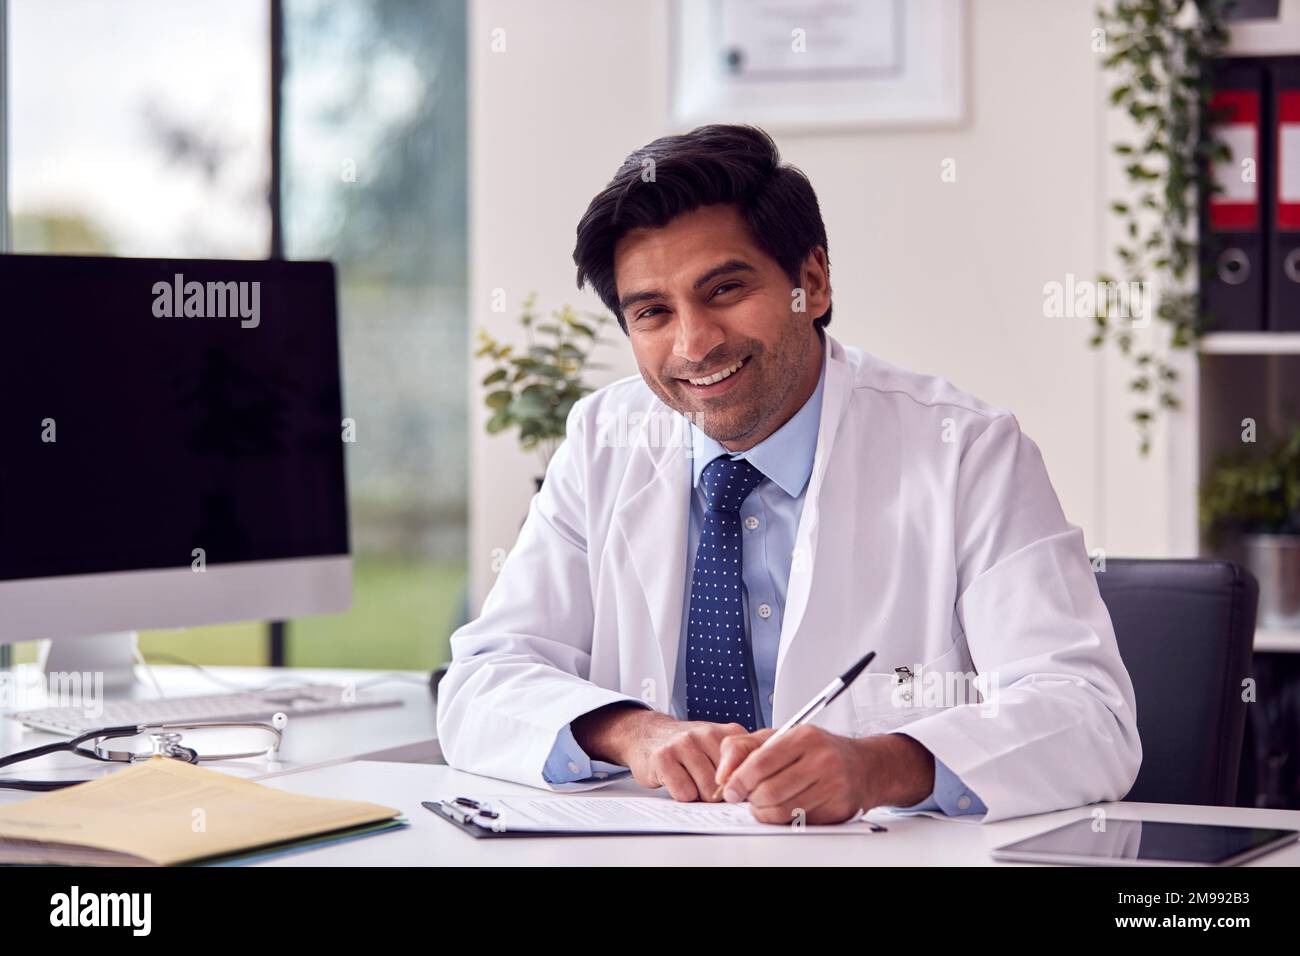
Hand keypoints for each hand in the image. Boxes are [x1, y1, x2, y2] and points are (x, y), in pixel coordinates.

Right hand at [571, 704, 748, 801]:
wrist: (649, 733)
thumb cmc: (688, 747)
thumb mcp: (719, 747)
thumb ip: (739, 764)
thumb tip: (752, 794)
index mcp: (729, 733)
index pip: (748, 771)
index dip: (740, 787)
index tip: (733, 790)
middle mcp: (708, 734)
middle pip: (727, 786)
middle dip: (717, 795)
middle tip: (704, 784)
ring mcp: (685, 744)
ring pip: (706, 791)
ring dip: (698, 795)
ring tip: (689, 780)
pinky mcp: (663, 757)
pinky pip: (683, 792)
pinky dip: (680, 795)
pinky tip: (675, 780)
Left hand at [714, 727, 935, 824]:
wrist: (862, 765)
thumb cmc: (815, 751)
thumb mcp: (778, 737)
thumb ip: (742, 748)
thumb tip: (722, 774)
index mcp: (804, 736)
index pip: (762, 762)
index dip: (739, 780)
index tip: (729, 790)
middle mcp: (822, 759)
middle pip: (770, 791)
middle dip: (751, 799)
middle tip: (748, 797)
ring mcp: (834, 785)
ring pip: (783, 811)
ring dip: (765, 812)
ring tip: (763, 803)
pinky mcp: (839, 809)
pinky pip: (799, 823)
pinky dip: (785, 820)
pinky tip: (786, 807)